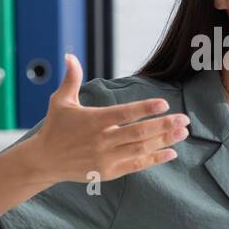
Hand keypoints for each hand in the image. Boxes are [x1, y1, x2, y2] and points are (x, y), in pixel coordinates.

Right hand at [19, 53, 189, 184]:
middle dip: (164, 126)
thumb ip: (71, 79)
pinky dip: (154, 159)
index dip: (144, 109)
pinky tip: (171, 152)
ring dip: (164, 141)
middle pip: (138, 133)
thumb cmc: (55, 128)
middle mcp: (101, 140)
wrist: (44, 161)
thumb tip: (70, 56)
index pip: (124, 114)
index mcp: (93, 120)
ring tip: (183, 133)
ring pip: (140, 149)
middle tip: (184, 119)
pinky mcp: (108, 172)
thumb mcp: (61, 102)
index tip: (164, 104)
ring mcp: (106, 158)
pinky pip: (136, 165)